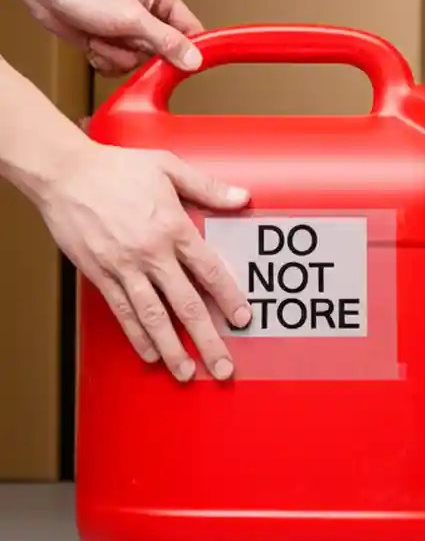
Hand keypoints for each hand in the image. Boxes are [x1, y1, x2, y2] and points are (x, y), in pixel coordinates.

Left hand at [7, 0, 202, 75]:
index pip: (190, 29)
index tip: (181, 66)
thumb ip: (167, 41)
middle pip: (162, 51)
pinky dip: (104, 59)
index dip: (188, 50)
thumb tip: (194, 59)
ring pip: (139, 61)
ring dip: (117, 56)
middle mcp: (147, 12)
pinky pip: (119, 64)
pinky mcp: (109, 39)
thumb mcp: (133, 18)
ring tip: (101, 37)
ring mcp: (128, 28)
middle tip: (124, 39)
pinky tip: (92, 44)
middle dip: (139, 52)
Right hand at [36, 141, 251, 381]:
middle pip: (185, 304)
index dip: (229, 297)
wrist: (65, 174)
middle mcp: (151, 254)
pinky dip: (137, 336)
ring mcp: (124, 268)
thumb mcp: (168, 167)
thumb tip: (241, 198)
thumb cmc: (117, 168)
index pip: (209, 271)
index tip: (243, 319)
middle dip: (207, 339)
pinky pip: (122, 312)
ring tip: (187, 373)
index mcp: (174, 228)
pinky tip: (150, 354)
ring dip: (172, 348)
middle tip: (223, 366)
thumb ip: (207, 187)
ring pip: (153, 317)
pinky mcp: (100, 275)